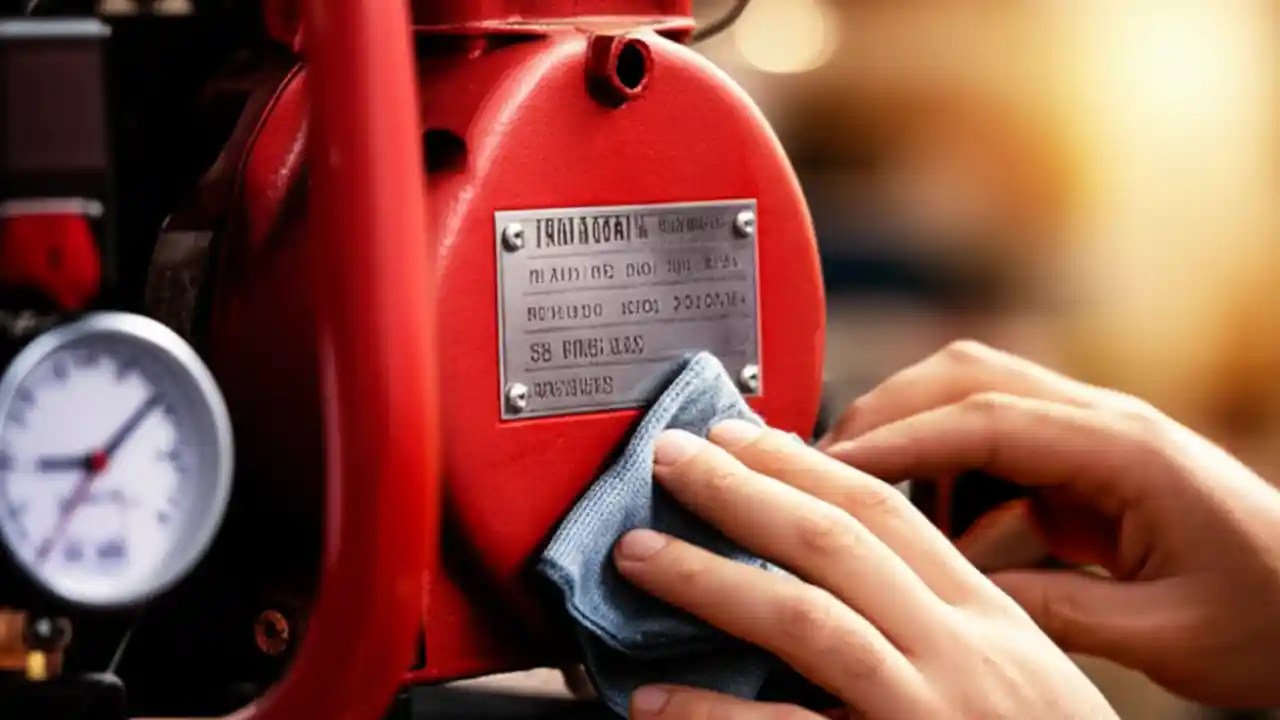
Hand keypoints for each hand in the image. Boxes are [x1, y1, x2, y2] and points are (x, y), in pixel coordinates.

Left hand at [612, 420, 1116, 719]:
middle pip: (832, 542)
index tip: (735, 436)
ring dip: (709, 578)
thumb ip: (937, 616)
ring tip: (639, 554)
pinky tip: (656, 697)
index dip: (799, 464)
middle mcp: (958, 653)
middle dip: (740, 491)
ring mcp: (926, 713)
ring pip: (804, 620)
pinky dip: (712, 713)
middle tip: (669, 458)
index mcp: (986, 616)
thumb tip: (834, 568)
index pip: (883, 510)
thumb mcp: (1011, 669)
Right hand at [823, 341, 1279, 707]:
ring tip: (874, 501)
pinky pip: (995, 438)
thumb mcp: (1161, 635)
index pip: (983, 419)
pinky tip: (943, 523)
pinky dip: (950, 468)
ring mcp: (1093, 433)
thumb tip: (954, 594)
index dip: (897, 441)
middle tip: (826, 467)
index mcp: (1125, 452)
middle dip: (886, 415)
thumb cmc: (1271, 615)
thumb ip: (1054, 611)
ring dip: (914, 437)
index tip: (829, 466)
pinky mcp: (1086, 458)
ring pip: (973, 395)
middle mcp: (1104, 423)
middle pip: (965, 377)